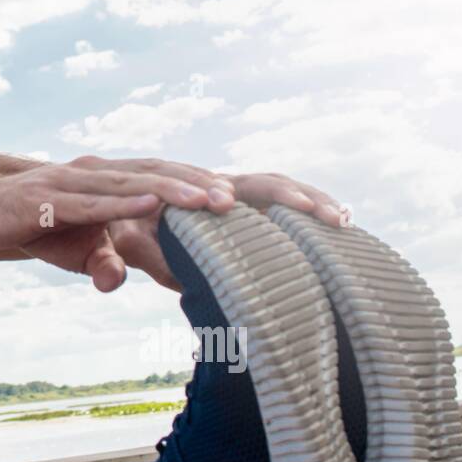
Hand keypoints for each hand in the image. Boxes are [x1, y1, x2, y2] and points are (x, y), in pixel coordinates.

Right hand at [0, 156, 235, 291]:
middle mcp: (94, 173)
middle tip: (234, 200)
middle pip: (153, 174)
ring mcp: (71, 183)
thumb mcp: (76, 253)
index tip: (233, 198)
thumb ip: (105, 263)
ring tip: (205, 199)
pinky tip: (148, 203)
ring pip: (128, 185)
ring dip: (169, 191)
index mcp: (107, 180)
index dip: (195, 183)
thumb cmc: (33, 226)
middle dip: (195, 185)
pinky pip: (91, 202)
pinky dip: (122, 203)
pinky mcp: (48, 200)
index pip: (160, 176)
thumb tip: (120, 282)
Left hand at [108, 171, 349, 292]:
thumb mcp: (117, 244)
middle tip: (317, 214)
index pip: (205, 186)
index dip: (217, 193)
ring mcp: (238, 195)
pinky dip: (312, 208)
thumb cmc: (118, 228)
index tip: (230, 204)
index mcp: (184, 188)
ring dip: (311, 199)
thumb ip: (119, 260)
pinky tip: (344, 225)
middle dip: (289, 195)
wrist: (120, 212)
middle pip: (258, 181)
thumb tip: (119, 280)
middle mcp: (218, 187)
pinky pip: (284, 203)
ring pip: (278, 187)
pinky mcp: (250, 209)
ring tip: (342, 220)